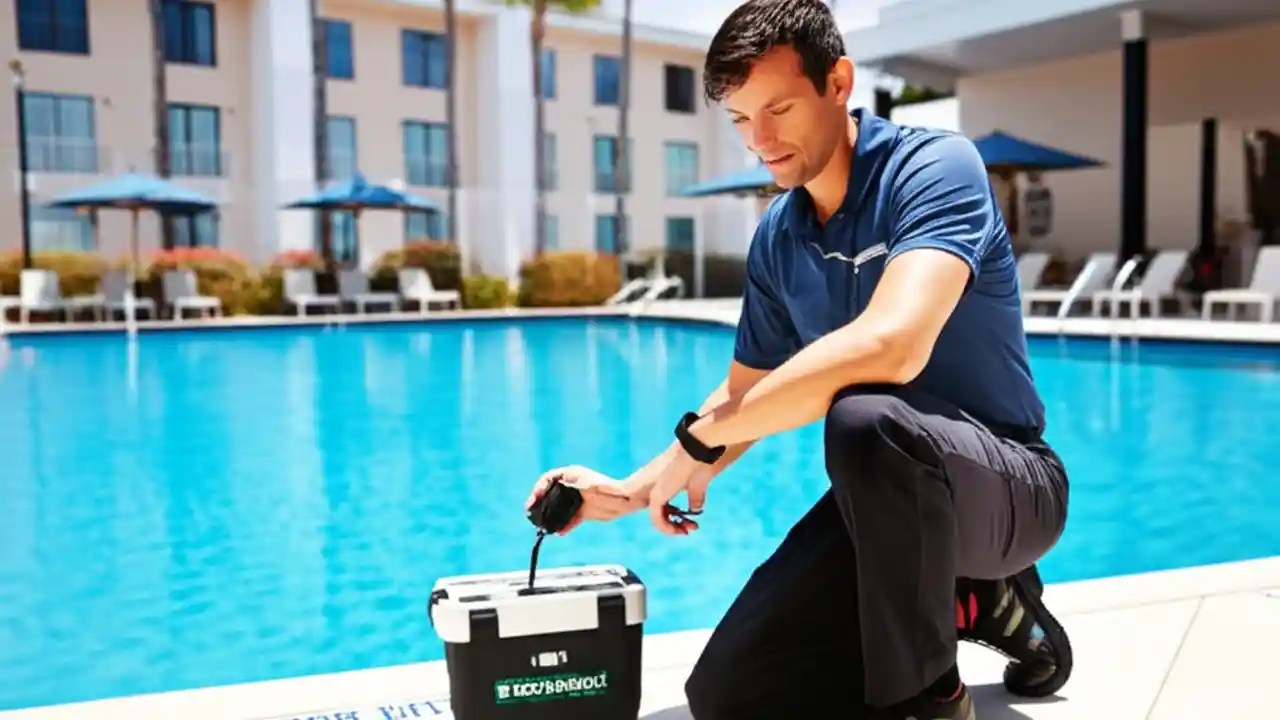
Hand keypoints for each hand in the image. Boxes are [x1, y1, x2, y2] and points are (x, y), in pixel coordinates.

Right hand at [525, 465, 643, 534]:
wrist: (624, 500)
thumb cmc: (606, 488)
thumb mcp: (584, 485)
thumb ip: (568, 487)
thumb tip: (551, 489)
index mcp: (571, 475)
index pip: (547, 480)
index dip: (537, 490)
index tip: (532, 501)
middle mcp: (572, 486)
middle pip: (550, 494)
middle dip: (540, 504)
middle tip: (531, 514)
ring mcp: (577, 499)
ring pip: (558, 508)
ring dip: (551, 516)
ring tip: (543, 525)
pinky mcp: (583, 512)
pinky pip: (569, 519)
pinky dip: (564, 525)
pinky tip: (559, 532)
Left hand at [646, 449, 707, 535]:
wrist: (695, 454)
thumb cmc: (698, 465)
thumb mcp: (696, 487)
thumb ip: (695, 498)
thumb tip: (697, 510)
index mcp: (667, 486)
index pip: (668, 509)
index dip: (678, 520)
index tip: (692, 525)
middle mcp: (659, 491)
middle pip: (663, 516)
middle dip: (676, 526)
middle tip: (689, 532)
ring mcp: (656, 494)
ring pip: (658, 520)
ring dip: (672, 529)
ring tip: (686, 532)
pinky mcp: (657, 497)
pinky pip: (656, 520)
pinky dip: (666, 528)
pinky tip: (678, 530)